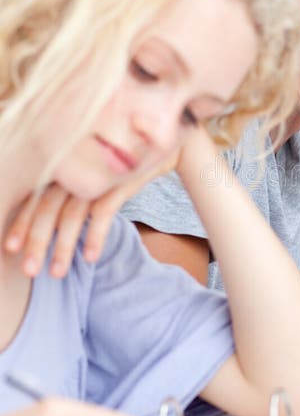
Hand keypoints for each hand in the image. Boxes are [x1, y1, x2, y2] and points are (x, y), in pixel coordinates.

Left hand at [4, 151, 179, 278]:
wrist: (167, 142)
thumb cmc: (125, 163)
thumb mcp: (96, 173)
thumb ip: (75, 190)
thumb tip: (53, 221)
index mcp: (66, 167)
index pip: (35, 197)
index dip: (21, 223)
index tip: (9, 248)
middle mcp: (76, 169)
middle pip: (48, 209)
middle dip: (37, 242)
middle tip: (28, 270)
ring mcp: (98, 175)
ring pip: (71, 215)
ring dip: (63, 247)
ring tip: (56, 273)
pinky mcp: (120, 181)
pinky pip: (103, 213)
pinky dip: (95, 236)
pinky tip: (90, 258)